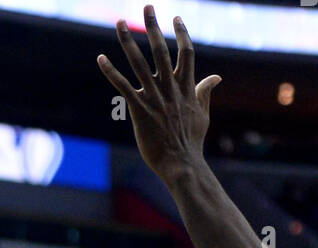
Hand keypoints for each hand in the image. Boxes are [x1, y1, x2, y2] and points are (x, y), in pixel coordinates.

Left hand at [98, 6, 220, 182]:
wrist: (182, 163)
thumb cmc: (192, 141)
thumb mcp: (203, 113)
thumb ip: (205, 92)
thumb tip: (217, 77)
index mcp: (187, 87)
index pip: (186, 52)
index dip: (181, 33)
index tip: (175, 18)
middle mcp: (170, 88)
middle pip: (161, 50)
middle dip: (153, 26)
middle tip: (147, 6)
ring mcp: (154, 97)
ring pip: (139, 63)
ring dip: (128, 41)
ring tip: (120, 23)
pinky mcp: (139, 109)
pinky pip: (123, 86)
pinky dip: (111, 71)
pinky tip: (101, 58)